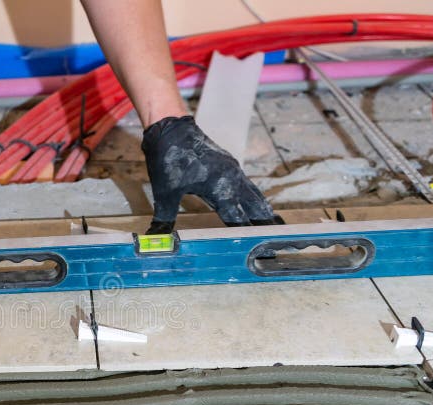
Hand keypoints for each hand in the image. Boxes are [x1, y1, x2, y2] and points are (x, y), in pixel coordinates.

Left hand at [141, 115, 275, 233]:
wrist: (171, 128)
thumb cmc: (169, 159)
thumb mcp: (165, 191)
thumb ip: (164, 217)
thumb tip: (155, 237)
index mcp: (220, 188)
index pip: (238, 218)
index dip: (248, 234)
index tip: (260, 248)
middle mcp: (232, 179)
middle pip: (254, 207)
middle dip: (264, 224)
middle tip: (277, 240)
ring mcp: (233, 171)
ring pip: (254, 195)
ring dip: (263, 210)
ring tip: (274, 224)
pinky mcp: (229, 165)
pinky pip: (247, 186)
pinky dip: (254, 198)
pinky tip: (255, 204)